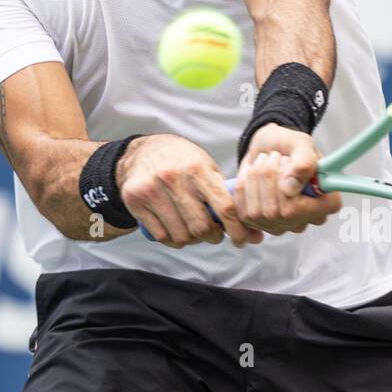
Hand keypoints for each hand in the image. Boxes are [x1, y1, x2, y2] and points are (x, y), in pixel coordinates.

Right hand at [117, 133, 260, 248]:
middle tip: (214, 233)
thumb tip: (256, 236)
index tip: (242, 240)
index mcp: (197, 168)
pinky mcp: (136, 201)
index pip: (225, 208)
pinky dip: (174, 240)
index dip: (237, 230)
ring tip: (193, 229)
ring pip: (182, 236)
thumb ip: (228, 200)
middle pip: (201, 228)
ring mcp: (152, 190)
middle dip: (213, 236)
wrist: (143, 151)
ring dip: (192, 240)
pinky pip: (162, 236)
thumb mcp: (207, 169)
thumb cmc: (182, 162)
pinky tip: (177, 229)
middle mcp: (173, 178)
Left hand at [235, 123, 341, 235]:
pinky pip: (244, 212)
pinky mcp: (259, 224)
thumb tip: (290, 190)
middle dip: (270, 177)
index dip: (291, 191)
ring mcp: (283, 225)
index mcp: (327, 202)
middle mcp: (306, 219)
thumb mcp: (301, 143)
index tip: (287, 163)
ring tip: (264, 162)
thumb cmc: (289, 145)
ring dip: (256, 179)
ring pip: (259, 213)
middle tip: (275, 156)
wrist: (268, 146)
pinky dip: (244, 187)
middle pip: (281, 213)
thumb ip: (303, 163)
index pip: (309, 211)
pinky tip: (252, 174)